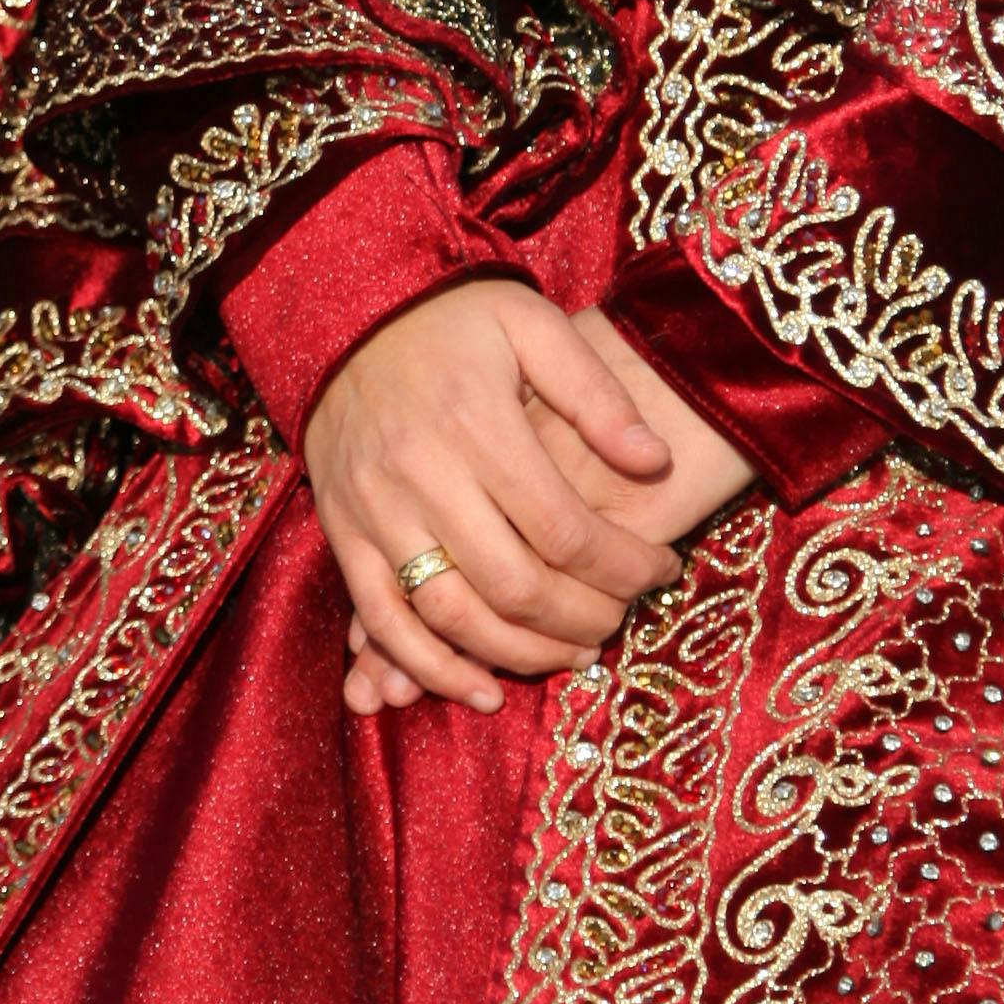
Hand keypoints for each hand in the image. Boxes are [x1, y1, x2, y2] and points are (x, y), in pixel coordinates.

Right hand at [304, 280, 757, 716]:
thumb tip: (655, 464)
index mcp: (476, 423)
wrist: (344, 315)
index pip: (564, 528)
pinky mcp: (341, 535)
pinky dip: (429, 668)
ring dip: (519, 654)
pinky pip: (382, 621)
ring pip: (451, 615)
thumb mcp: (532, 324)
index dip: (624, 565)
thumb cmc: (452, 320)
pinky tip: (481, 688)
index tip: (662, 570)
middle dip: (583, 618)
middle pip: (515, 584)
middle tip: (620, 620)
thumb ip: (596, 396)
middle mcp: (421, 476)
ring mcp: (374, 512)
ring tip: (571, 655)